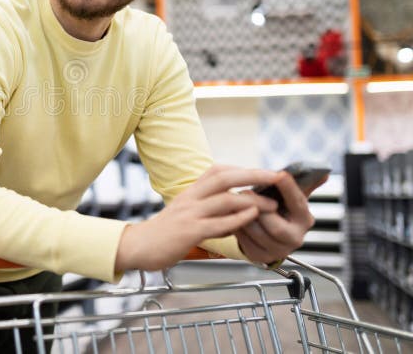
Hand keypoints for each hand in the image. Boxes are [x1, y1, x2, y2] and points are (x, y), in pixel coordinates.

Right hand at [115, 165, 280, 271]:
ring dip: (252, 200)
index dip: (241, 169)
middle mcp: (190, 198)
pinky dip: (238, 219)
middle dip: (253, 175)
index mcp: (190, 192)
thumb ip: (204, 205)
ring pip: (225, 199)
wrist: (138, 246)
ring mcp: (189, 214)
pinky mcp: (189, 232)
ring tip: (272, 204)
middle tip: (276, 176)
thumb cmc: (164, 232)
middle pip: (224, 177)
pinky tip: (252, 218)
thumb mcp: (184, 211)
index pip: (217, 171)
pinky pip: (218, 223)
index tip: (263, 172)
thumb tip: (231, 203)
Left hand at [235, 172, 325, 263]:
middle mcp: (295, 238)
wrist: (269, 237)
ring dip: (243, 216)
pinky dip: (237, 227)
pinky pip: (244, 241)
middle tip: (244, 192)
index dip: (289, 188)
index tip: (280, 173)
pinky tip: (232, 216)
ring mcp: (277, 250)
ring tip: (235, 203)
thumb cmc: (280, 212)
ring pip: (257, 233)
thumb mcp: (291, 199)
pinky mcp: (260, 256)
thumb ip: (306, 185)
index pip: (298, 203)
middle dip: (259, 209)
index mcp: (304, 220)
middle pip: (275, 227)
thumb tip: (325, 173)